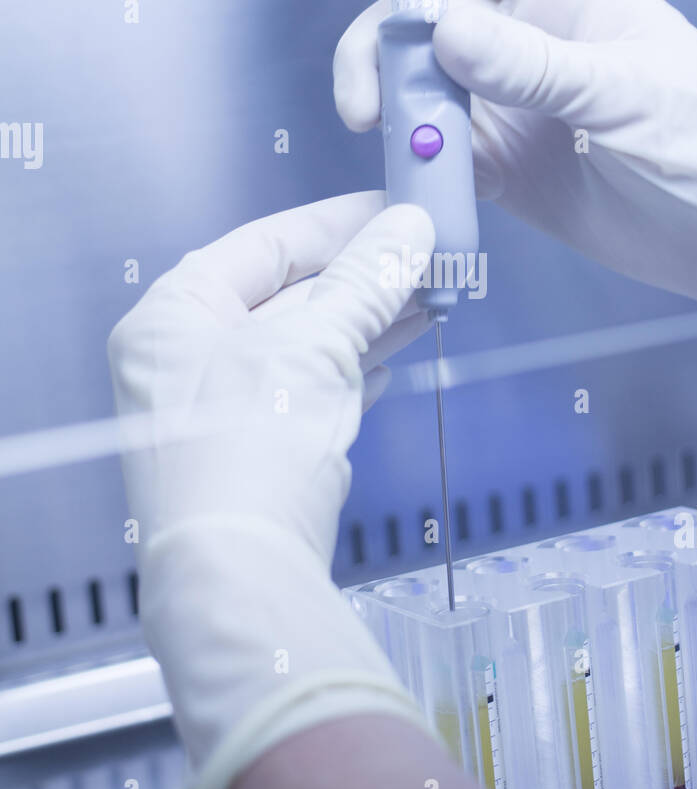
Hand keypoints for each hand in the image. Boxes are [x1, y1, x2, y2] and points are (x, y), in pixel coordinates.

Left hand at [108, 192, 435, 788]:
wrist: (238, 578)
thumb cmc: (244, 459)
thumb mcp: (312, 349)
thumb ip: (364, 282)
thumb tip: (409, 228)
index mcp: (172, 316)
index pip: (263, 244)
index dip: (336, 224)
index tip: (394, 210)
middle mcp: (185, 357)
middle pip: (285, 293)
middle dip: (360, 276)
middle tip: (425, 255)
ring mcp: (215, 408)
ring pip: (303, 343)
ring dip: (366, 321)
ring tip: (430, 298)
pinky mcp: (250, 450)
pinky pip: (307, 389)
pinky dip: (353, 370)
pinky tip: (391, 358)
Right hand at [291, 0, 696, 380]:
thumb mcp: (634, 99)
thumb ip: (539, 68)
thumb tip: (442, 31)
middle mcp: (526, 45)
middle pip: (415, 23)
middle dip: (375, 54)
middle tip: (367, 112)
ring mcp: (511, 108)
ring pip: (416, 93)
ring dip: (390, 118)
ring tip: (395, 154)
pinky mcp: (505, 171)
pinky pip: (437, 159)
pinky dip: (412, 172)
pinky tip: (409, 192)